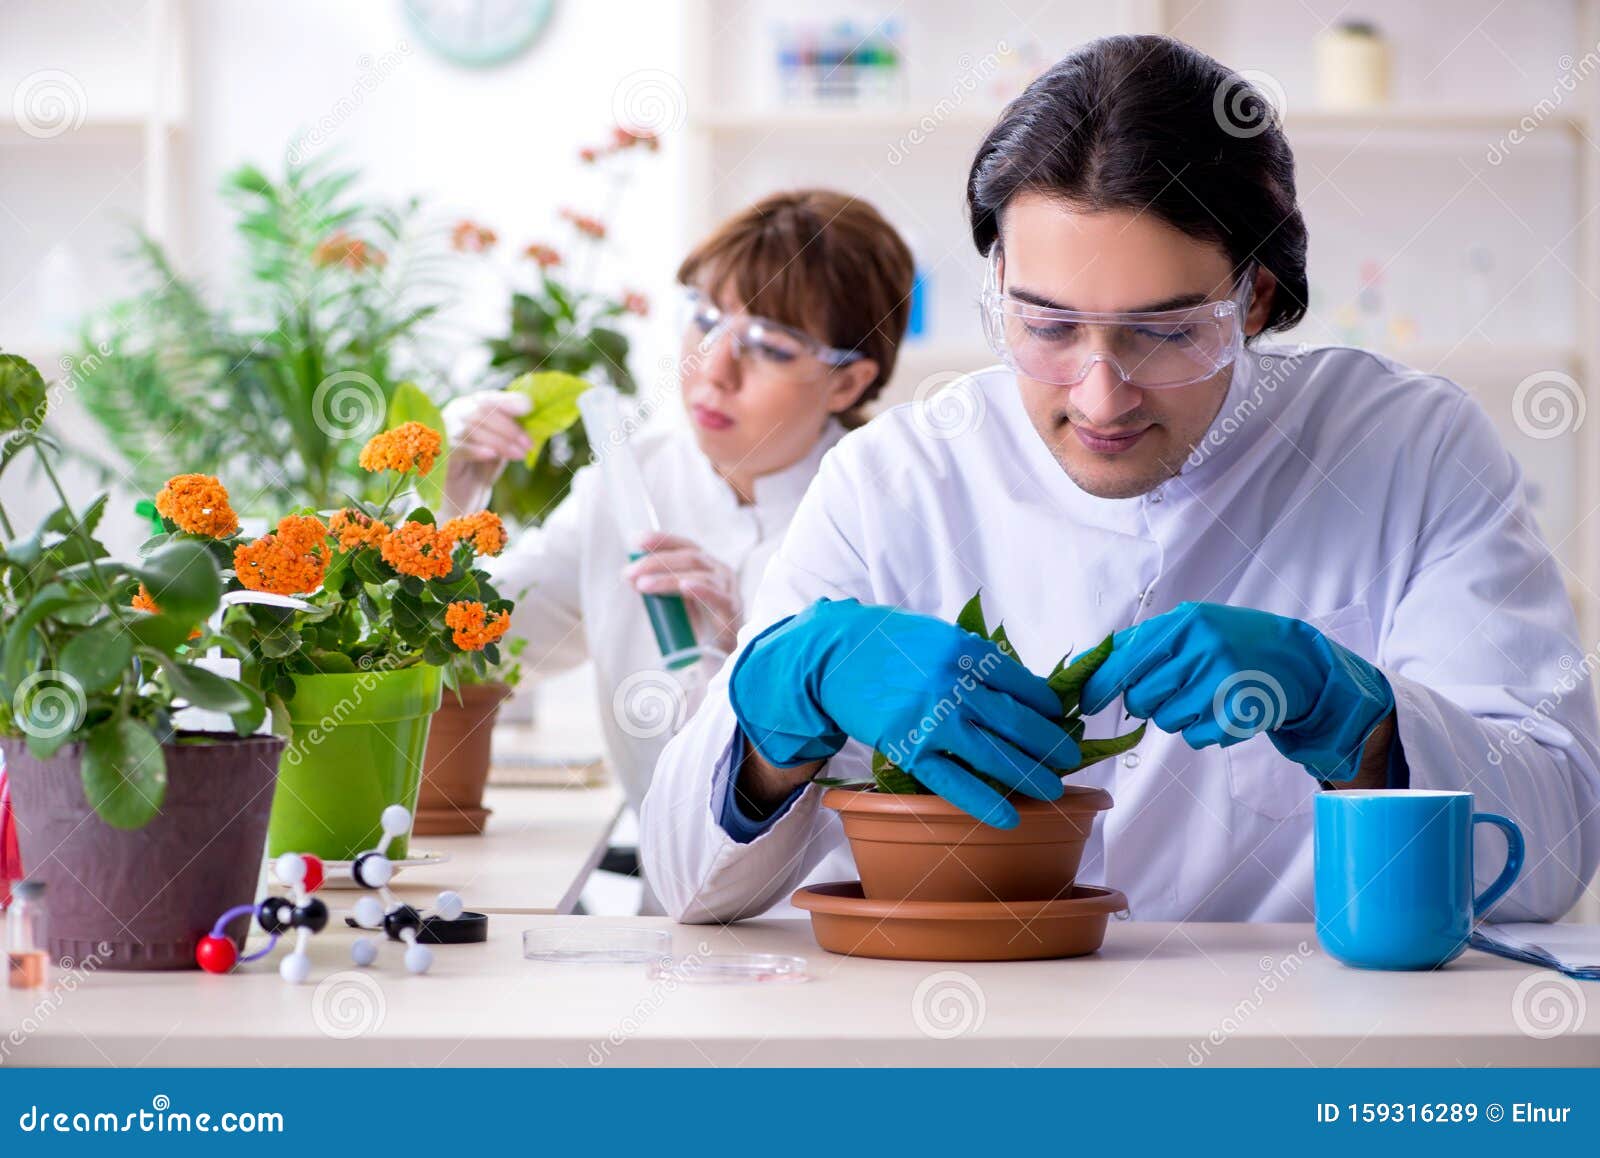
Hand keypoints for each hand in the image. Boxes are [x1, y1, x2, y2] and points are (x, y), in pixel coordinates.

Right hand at [441, 390, 532, 509]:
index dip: (508, 401)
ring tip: (519, 454)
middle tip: (527, 443)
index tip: (528, 407)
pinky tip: (492, 455)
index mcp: (470, 407)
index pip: (489, 398)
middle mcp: (454, 414)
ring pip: (472, 429)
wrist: (465, 496)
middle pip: (481, 412)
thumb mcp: (502, 445)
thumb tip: (533, 419)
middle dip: (509, 428)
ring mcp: (443, 432)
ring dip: (500, 442)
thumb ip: (512, 430)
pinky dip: (476, 450)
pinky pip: (457, 448)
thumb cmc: (484, 467)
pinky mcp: (438, 454)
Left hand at [623, 532, 741, 656]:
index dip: (662, 540)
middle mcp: (720, 572)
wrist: (722, 657)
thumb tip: (629, 576)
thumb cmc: (699, 627)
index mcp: (707, 567)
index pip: (685, 546)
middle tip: (630, 572)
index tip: (636, 541)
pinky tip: (684, 587)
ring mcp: (728, 590)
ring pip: (699, 575)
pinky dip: (700, 590)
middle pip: (689, 557)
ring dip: (667, 578)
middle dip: (656, 561)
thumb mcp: (674, 603)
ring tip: (643, 585)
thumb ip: (657, 588)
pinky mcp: (732, 611)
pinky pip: (717, 597)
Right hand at [729, 599, 1079, 826]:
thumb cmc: (892, 644)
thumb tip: (1023, 689)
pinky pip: (953, 782)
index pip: (1022, 684)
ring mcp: (931, 720)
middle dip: (1050, 744)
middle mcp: (953, 685)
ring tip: (1052, 790)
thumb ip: (977, 659)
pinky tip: (1008, 816)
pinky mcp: (909, 748)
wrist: (836, 655)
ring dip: (1030, 776)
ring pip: (994, 754)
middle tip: (1069, 759)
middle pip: (1016, 722)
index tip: (1061, 719)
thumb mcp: (940, 636)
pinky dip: (984, 802)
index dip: (1048, 706)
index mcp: (965, 652)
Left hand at [1080, 601, 1392, 780]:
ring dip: (1178, 716)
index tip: (1085, 704)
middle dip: (1148, 701)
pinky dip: (1203, 731)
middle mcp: (1202, 647)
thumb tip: (1087, 664)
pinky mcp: (1240, 713)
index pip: (1124, 659)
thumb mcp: (1189, 625)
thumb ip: (1141, 642)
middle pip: (1141, 697)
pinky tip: (1223, 710)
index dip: (1098, 687)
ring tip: (1205, 695)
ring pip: (1166, 720)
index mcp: (1184, 623)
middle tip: (1175, 689)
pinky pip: (1195, 737)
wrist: (1295, 660)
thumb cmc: (1230, 641)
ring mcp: (1223, 681)